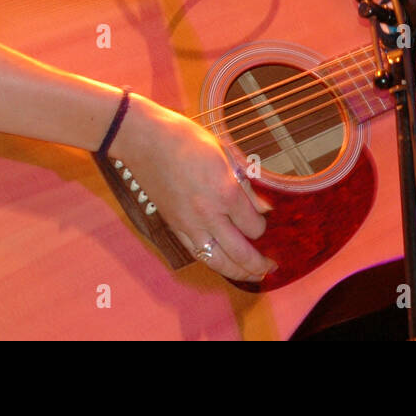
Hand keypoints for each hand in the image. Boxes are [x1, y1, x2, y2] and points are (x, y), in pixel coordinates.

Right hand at [108, 96, 274, 281]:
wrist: (146, 141)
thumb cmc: (186, 139)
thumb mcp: (225, 155)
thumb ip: (246, 185)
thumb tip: (264, 207)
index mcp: (226, 192)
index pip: (254, 226)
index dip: (263, 227)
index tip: (265, 221)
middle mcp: (209, 214)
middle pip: (240, 252)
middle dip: (258, 265)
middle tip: (270, 268)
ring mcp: (189, 224)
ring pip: (218, 261)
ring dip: (238, 272)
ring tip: (251, 276)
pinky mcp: (174, 226)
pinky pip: (196, 252)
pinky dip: (212, 262)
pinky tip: (222, 263)